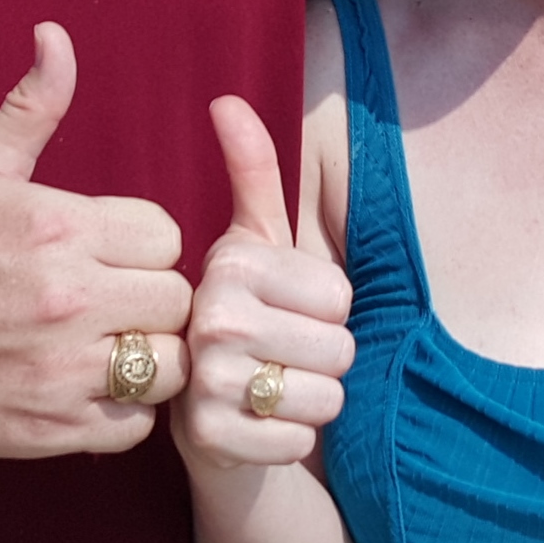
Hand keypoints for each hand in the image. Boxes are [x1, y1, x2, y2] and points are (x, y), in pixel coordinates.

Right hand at [0, 22, 190, 457]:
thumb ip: (31, 107)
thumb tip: (56, 35)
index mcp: (56, 229)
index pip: (165, 233)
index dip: (143, 241)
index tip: (112, 249)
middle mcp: (68, 300)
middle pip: (175, 297)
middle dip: (150, 294)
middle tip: (114, 296)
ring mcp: (63, 371)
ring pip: (169, 363)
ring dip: (149, 353)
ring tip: (113, 342)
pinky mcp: (53, 431)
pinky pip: (137, 424)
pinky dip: (125, 409)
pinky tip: (91, 385)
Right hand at [175, 97, 354, 469]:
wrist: (202, 409)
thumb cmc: (246, 309)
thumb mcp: (255, 237)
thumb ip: (253, 169)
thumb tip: (226, 100)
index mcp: (230, 263)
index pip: (341, 296)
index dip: (326, 308)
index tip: (285, 307)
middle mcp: (211, 317)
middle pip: (340, 350)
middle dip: (324, 358)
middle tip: (282, 351)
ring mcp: (206, 382)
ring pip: (328, 400)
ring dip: (311, 401)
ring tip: (272, 385)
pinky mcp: (209, 441)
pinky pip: (300, 442)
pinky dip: (291, 439)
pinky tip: (259, 422)